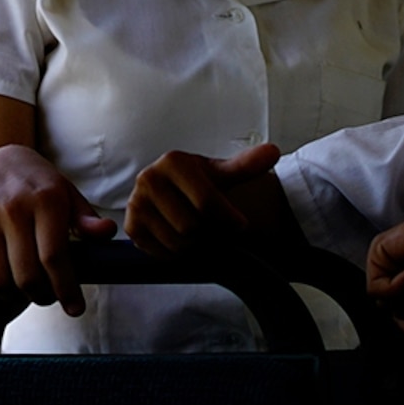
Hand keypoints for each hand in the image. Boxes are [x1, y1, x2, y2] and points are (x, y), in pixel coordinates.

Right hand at [0, 145, 110, 315]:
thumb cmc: (40, 187)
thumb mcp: (69, 196)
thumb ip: (86, 219)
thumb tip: (107, 232)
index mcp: (46, 199)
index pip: (54, 258)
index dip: (65, 290)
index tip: (74, 308)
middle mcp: (12, 207)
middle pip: (26, 275)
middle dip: (42, 296)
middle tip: (48, 296)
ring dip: (13, 297)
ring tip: (23, 290)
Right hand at [123, 144, 280, 256]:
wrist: (175, 193)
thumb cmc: (202, 184)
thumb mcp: (224, 174)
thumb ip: (247, 165)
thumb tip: (273, 152)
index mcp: (173, 161)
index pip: (207, 202)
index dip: (229, 219)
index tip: (238, 224)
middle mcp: (148, 178)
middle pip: (191, 227)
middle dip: (209, 232)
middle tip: (212, 226)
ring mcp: (136, 203)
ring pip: (177, 243)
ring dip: (194, 246)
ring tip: (198, 232)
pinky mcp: (131, 226)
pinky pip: (161, 253)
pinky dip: (176, 253)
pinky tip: (180, 237)